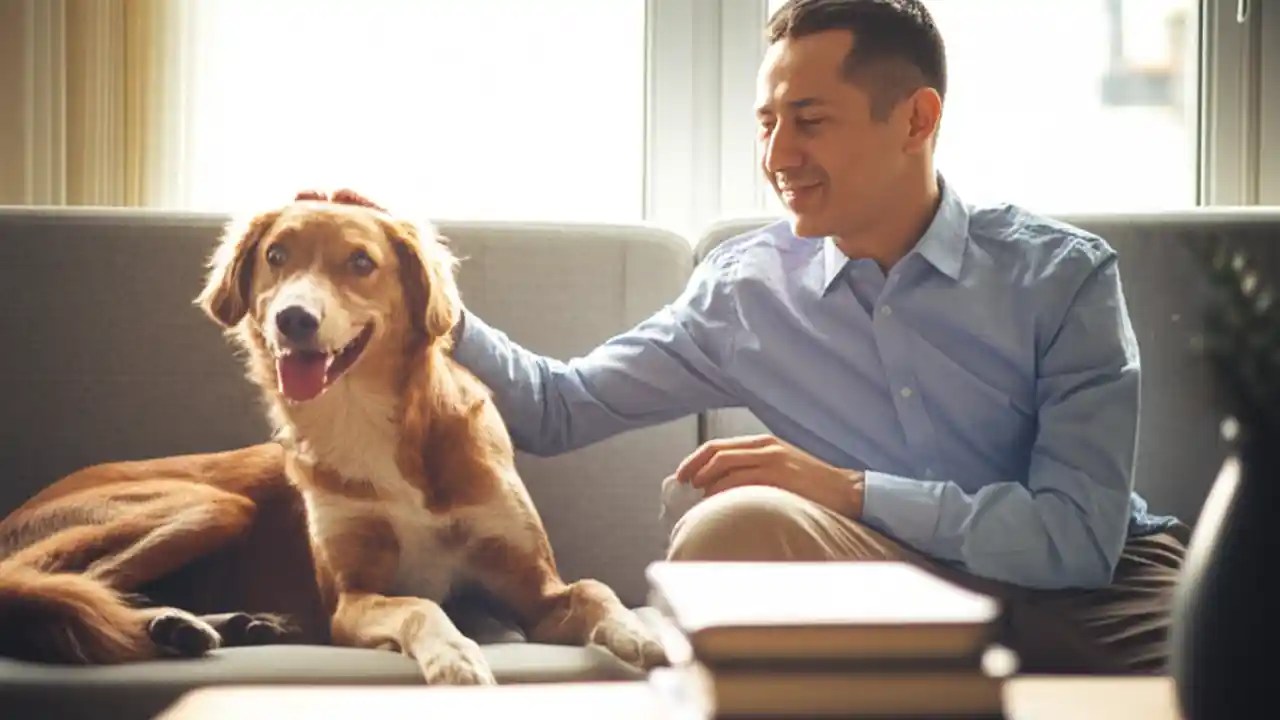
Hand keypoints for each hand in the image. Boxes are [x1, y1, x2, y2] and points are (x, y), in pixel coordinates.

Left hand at [675, 435, 864, 517]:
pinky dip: (720, 490)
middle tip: (682, 483)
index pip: (718, 445)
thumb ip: (755, 469)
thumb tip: (722, 484)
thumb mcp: (781, 468)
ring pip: (723, 463)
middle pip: (716, 451)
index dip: (695, 458)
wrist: (846, 490)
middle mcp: (764, 446)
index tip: (682, 474)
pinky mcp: (777, 475)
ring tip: (697, 495)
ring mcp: (770, 459)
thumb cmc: (813, 485)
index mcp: (763, 442)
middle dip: (693, 466)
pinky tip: (714, 501)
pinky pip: (738, 479)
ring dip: (704, 479)